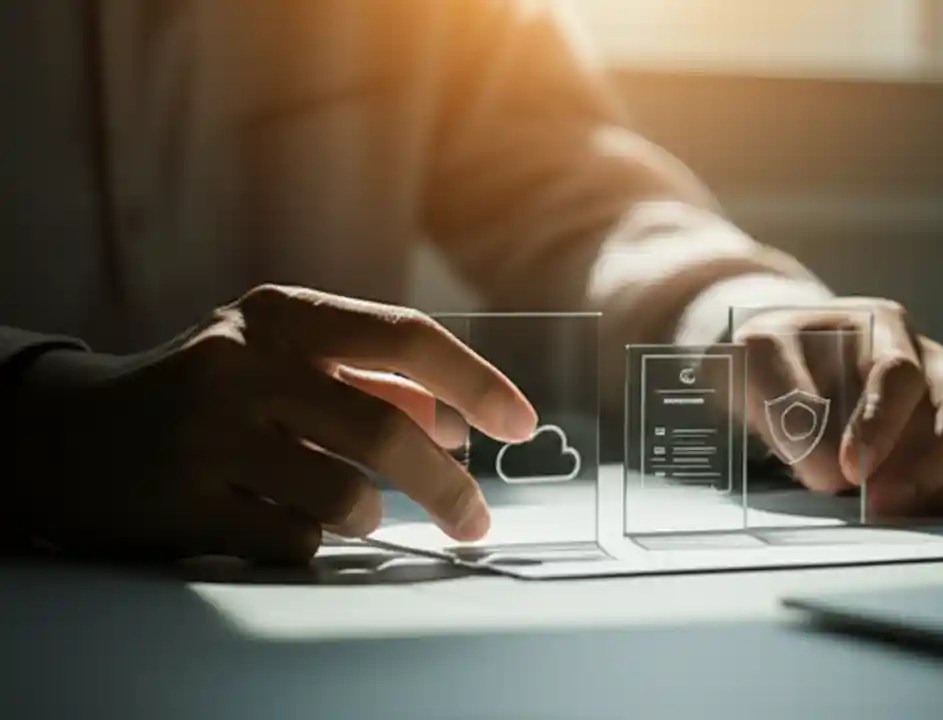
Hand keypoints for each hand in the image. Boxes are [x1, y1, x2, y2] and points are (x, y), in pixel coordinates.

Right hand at [12, 285, 536, 562]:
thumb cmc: (213, 391)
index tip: (521, 425)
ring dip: (371, 515)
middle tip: (476, 522)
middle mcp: (244, 362)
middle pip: (386, 433)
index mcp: (283, 314)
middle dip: (449, 489)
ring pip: (345, 497)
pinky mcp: (181, 502)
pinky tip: (284, 520)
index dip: (477, 383)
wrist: (75, 432)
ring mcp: (208, 433)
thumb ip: (374, 381)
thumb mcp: (285, 358)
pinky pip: (295, 541)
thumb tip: (460, 428)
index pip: (407, 338)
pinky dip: (313, 541)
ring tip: (357, 510)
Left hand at [735, 298, 942, 516]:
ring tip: (897, 514)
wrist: (778, 366)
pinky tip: (910, 514)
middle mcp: (926, 358)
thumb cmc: (771, 357)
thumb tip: (834, 476)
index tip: (849, 469)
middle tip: (880, 505)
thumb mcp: (758, 362)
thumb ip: (791, 409)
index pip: (901, 373)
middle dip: (928, 463)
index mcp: (881, 325)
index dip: (880, 425)